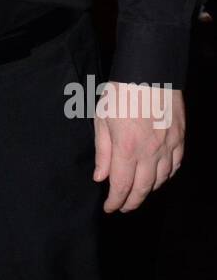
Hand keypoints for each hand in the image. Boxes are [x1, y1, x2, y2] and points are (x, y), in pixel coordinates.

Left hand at [93, 82, 183, 212]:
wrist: (150, 71)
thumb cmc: (122, 92)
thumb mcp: (102, 119)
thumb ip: (102, 152)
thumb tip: (100, 177)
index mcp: (126, 148)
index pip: (121, 186)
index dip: (115, 201)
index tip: (109, 208)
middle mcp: (150, 152)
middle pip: (143, 188)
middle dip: (131, 202)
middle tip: (123, 207)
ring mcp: (168, 146)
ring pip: (161, 179)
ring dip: (148, 190)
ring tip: (138, 192)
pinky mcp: (180, 138)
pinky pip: (176, 165)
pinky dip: (167, 176)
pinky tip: (159, 176)